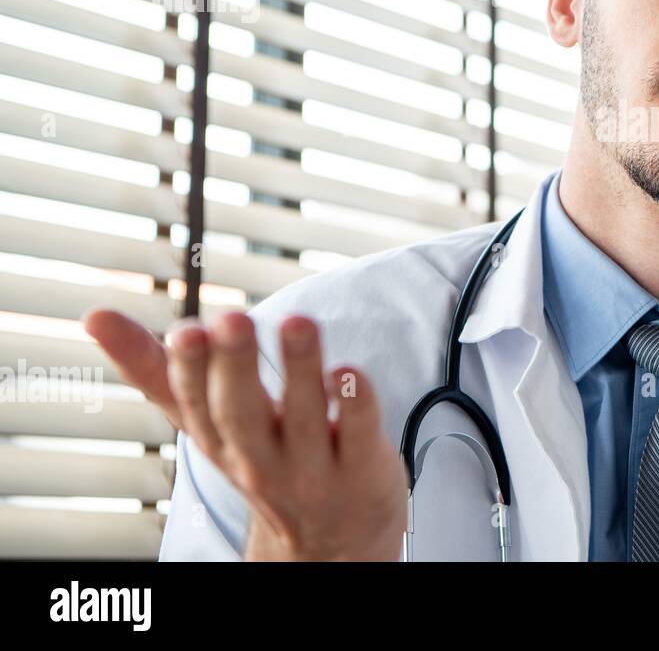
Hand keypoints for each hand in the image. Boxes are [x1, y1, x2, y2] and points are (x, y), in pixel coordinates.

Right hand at [83, 310, 407, 560]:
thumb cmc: (264, 460)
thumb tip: (93, 318)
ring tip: (297, 322)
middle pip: (241, 414)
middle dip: (234, 367)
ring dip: (300, 369)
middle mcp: (260, 458)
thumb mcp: (207, 423)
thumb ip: (157, 371)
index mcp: (218, 440)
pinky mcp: (364, 469)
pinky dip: (357, 405)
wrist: (331, 542)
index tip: (186, 329)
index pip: (196, 405)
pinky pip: (360, 436)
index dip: (190, 370)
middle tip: (232, 319)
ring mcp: (314, 468)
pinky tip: (350, 371)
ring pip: (305, 418)